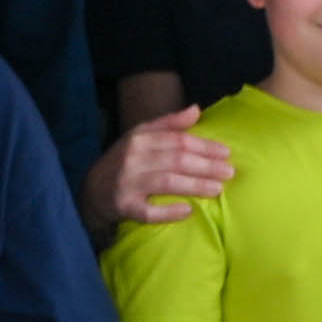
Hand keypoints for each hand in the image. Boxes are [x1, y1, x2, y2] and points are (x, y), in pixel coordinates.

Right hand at [100, 115, 233, 226]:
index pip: (178, 140)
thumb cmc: (124, 160)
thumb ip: (169, 124)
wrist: (92, 189)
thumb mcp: (141, 136)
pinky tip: (188, 211)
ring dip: (195, 185)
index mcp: (140, 139)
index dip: (204, 146)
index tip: (226, 153)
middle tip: (229, 172)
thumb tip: (196, 109)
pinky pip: (148, 212)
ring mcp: (127, 183)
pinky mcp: (123, 206)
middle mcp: (133, 158)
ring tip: (217, 189)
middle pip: (176, 160)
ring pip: (166, 182)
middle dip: (206, 166)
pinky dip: (168, 212)